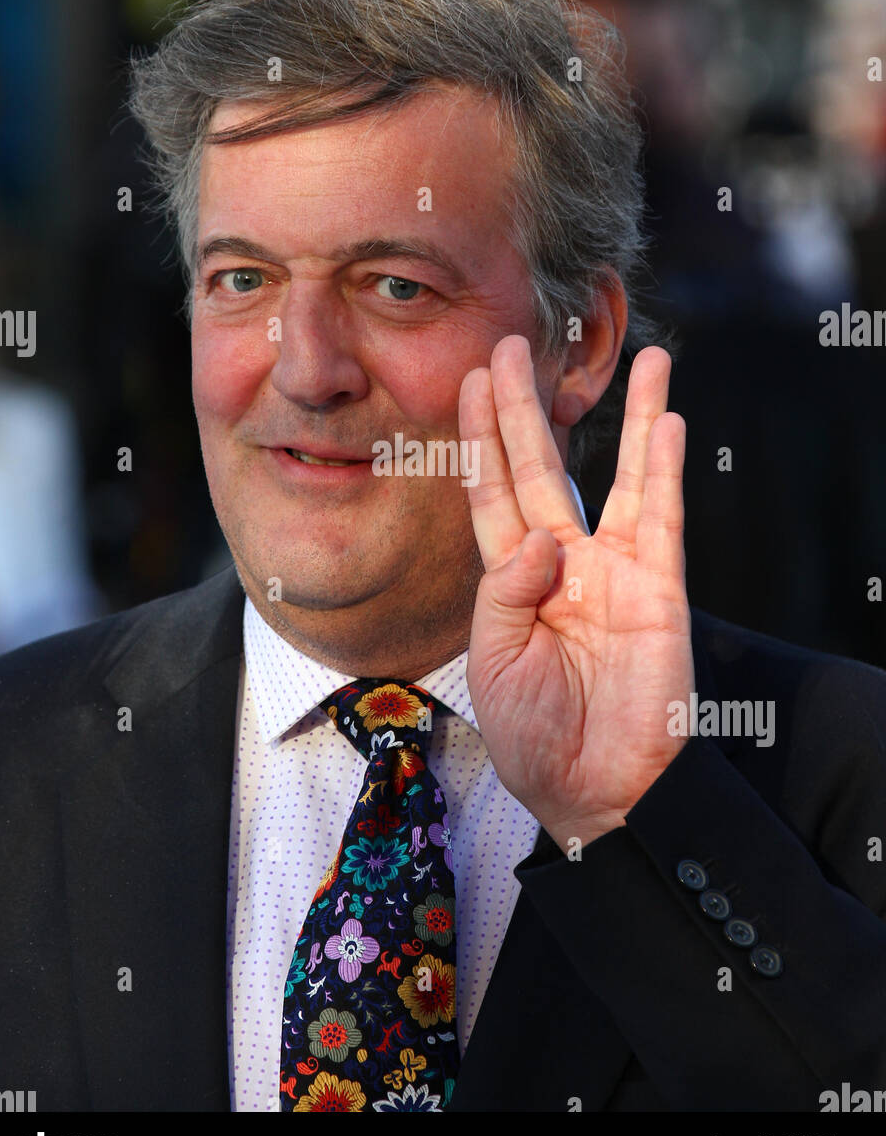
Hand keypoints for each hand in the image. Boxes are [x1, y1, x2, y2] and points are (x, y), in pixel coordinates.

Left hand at [458, 336, 694, 854]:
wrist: (594, 790)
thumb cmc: (535, 736)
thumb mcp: (494, 663)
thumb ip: (505, 593)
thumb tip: (544, 539)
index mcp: (512, 580)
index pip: (492, 493)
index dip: (480, 438)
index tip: (468, 381)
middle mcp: (563, 562)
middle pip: (542, 467)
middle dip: (524, 408)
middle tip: (513, 345)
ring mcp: (614, 571)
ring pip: (619, 476)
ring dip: (629, 416)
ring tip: (642, 355)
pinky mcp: (659, 589)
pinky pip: (663, 518)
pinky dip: (664, 469)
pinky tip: (666, 419)